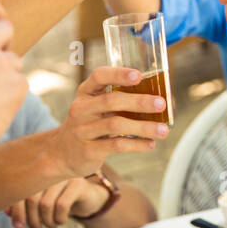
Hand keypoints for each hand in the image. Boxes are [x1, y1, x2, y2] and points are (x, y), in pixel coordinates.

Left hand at [5, 177, 109, 227]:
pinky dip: (59, 219)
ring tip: (51, 226)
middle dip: (32, 220)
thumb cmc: (58, 200)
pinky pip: (61, 206)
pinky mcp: (78, 183)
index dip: (16, 210)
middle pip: (31, 198)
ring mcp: (64, 175)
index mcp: (36, 171)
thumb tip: (7, 213)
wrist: (88, 198)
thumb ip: (23, 205)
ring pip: (46, 204)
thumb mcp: (40, 203)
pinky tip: (61, 221)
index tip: (17, 226)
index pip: (19, 190)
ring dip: (47, 221)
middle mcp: (48, 169)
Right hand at [48, 66, 169, 178]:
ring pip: (116, 125)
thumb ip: (119, 100)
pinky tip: (150, 143)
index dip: (119, 74)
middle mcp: (82, 109)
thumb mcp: (96, 107)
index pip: (99, 76)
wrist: (63, 153)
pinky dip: (136, 144)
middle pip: (111, 101)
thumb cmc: (89, 124)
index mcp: (86, 92)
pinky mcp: (88, 150)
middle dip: (139, 102)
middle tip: (161, 104)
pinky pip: (116, 145)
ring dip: (143, 126)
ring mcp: (83, 130)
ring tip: (163, 130)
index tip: (139, 75)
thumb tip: (158, 99)